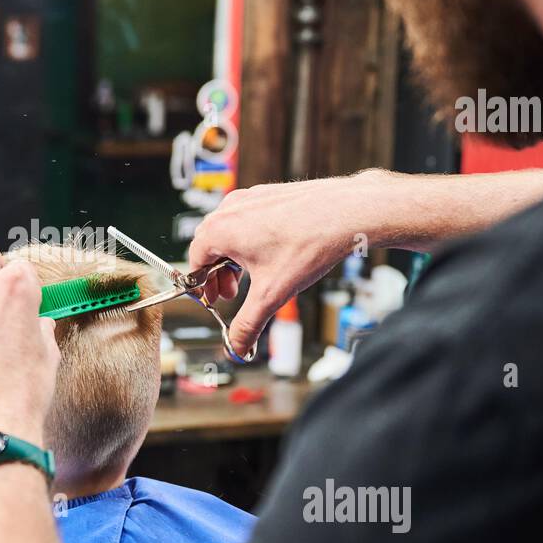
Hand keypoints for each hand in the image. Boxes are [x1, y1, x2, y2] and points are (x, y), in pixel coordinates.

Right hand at [188, 170, 386, 354]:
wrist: (348, 214)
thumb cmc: (309, 244)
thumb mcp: (271, 294)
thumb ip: (248, 324)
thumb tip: (235, 347)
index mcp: (220, 230)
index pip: (195, 260)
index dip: (202, 285)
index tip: (210, 299)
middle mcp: (231, 209)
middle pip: (210, 245)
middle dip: (218, 274)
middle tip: (231, 294)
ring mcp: (250, 199)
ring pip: (230, 232)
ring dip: (234, 258)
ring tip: (252, 277)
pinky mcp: (269, 195)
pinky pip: (248, 221)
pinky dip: (251, 241)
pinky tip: (272, 257)